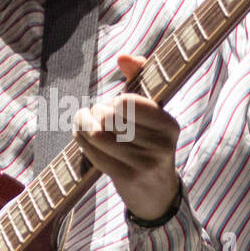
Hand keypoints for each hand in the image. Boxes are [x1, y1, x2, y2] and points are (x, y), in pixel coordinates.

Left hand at [72, 53, 181, 220]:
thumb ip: (140, 78)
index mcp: (169, 124)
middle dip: (97, 112)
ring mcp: (144, 163)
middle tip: (97, 116)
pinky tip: (80, 135)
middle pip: (110, 116)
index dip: (115, 102)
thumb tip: (123, 56)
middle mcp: (161, 145)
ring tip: (83, 122)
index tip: (114, 105)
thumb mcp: (152, 112)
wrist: (158, 194)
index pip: (129, 102)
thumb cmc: (149, 143)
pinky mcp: (126, 177)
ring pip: (97, 133)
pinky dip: (80, 140)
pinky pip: (93, 152)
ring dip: (83, 124)